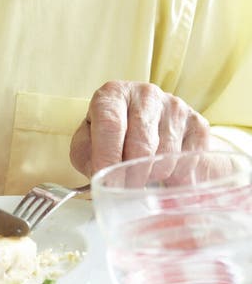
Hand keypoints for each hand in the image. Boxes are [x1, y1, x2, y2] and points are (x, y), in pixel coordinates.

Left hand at [69, 80, 210, 176]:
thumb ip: (86, 156)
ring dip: (152, 176)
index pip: (111, 125)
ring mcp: (175, 107)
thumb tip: (101, 175)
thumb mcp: (88, 141)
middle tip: (124, 189)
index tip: (108, 182)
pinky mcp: (197, 124)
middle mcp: (145, 94)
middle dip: (131, 175)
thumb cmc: (112, 135)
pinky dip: (176, 177)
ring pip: (165, 157)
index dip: (108, 157)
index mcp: (113, 94)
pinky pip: (189, 162)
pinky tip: (165, 170)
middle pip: (141, 144)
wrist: (150, 123)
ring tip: (143, 172)